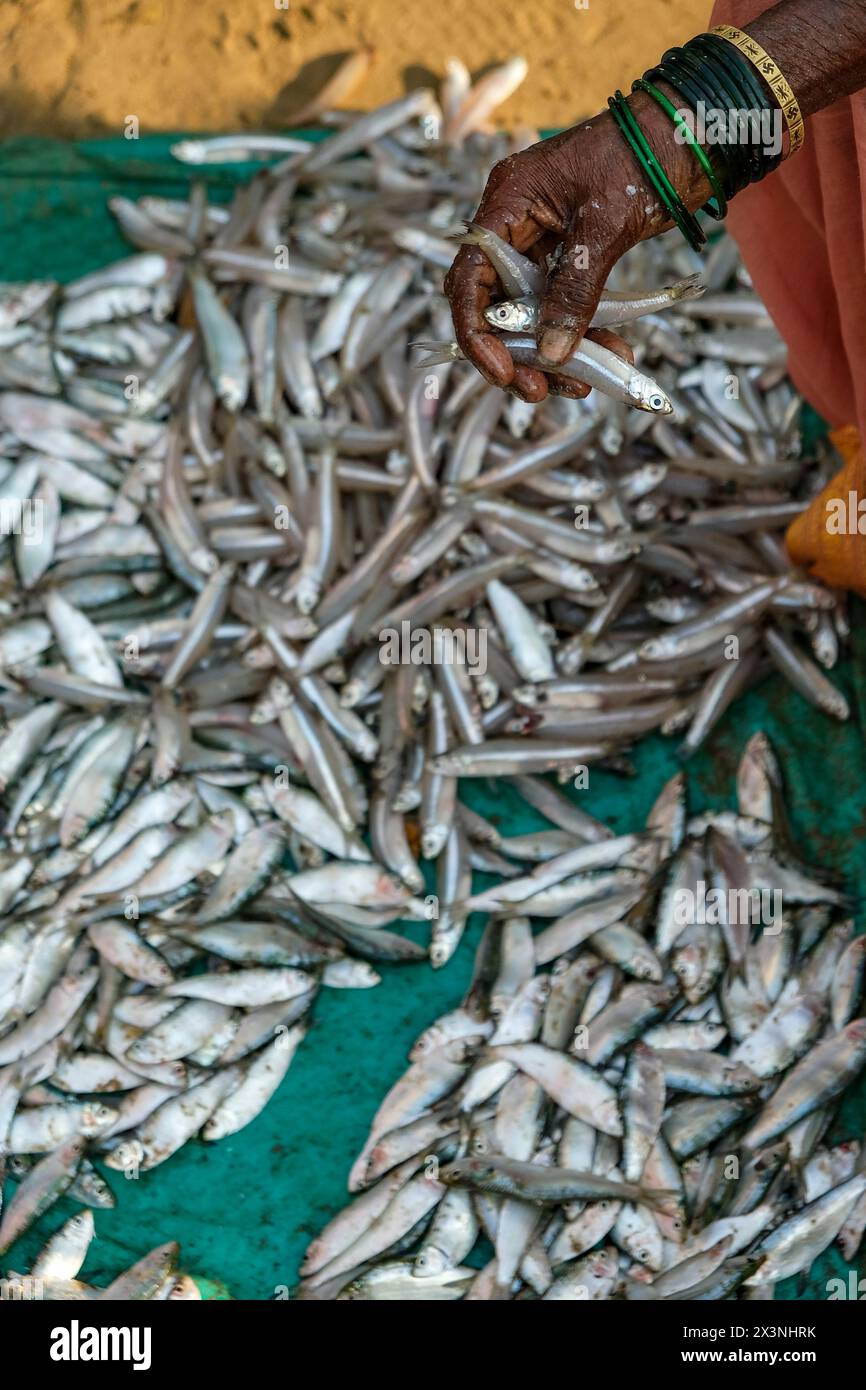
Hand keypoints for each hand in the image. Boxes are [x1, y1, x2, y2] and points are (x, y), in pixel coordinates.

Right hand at [444, 93, 711, 401]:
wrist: (696, 127)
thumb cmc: (648, 153)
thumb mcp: (607, 224)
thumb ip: (576, 288)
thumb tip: (553, 352)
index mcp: (508, 203)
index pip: (470, 280)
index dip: (477, 334)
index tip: (504, 373)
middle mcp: (515, 223)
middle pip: (495, 305)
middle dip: (517, 353)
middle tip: (542, 392)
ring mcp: (542, 240)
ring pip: (531, 313)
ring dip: (553, 352)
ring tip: (586, 383)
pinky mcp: (571, 254)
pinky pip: (564, 304)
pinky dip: (582, 333)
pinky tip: (612, 355)